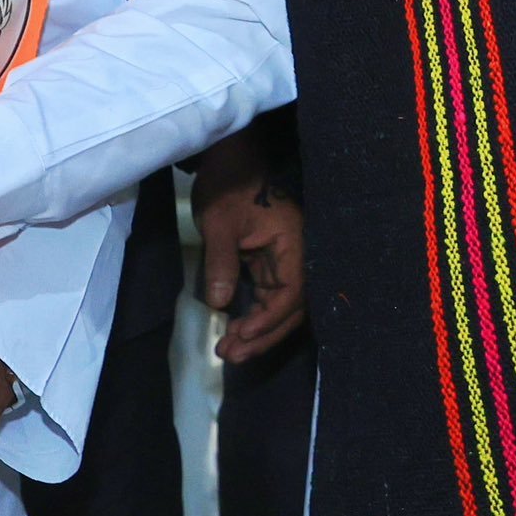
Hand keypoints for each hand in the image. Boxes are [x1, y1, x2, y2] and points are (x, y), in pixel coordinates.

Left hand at [193, 129, 305, 363]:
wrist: (228, 160)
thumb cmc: (228, 184)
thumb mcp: (220, 223)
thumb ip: (221, 263)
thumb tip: (219, 303)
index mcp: (294, 241)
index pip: (292, 291)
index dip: (270, 318)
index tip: (244, 335)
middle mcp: (296, 255)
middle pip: (291, 306)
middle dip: (263, 334)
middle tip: (232, 355)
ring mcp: (283, 260)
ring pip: (280, 306)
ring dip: (258, 330)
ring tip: (229, 352)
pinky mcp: (269, 262)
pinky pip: (268, 297)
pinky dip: (253, 316)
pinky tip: (235, 332)